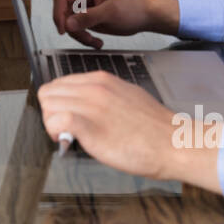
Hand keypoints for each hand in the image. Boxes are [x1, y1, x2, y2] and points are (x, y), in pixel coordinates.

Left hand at [37, 71, 219, 190]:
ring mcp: (91, 105)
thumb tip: (84, 106)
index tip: (66, 119)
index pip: (58, 84)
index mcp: (101, 80)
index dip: (58, 104)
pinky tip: (68, 141)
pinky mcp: (90, 126)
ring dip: (52, 124)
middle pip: (48, 93)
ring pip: (48, 105)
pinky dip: (56, 132)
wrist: (174, 144)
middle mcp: (94, 88)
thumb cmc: (154, 129)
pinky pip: (56, 121)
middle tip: (64, 130)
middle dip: (51, 113)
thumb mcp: (126, 97)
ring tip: (68, 137)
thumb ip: (102, 97)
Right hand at [50, 0, 178, 47]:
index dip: (58, 14)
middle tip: (86, 38)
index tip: (64, 29)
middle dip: (73, 28)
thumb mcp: (110, 12)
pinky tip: (96, 41)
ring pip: (68, 23)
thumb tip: (68, 24)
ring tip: (95, 41)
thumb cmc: (132, 8)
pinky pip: (76, 29)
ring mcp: (82, 6)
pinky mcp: (85, 17)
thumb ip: (88, 17)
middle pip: (63, 12)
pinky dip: (83, 37)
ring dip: (80, 35)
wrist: (143, 16)